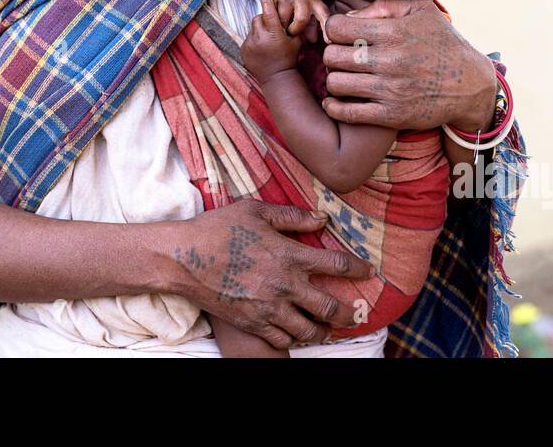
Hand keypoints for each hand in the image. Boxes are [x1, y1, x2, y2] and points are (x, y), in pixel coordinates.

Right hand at [169, 199, 376, 349]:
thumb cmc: (218, 228)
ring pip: (308, 330)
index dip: (358, 269)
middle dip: (348, 314)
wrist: (183, 258)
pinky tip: (297, 333)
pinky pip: (283, 340)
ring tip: (328, 330)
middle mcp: (284, 285)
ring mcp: (269, 308)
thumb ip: (292, 216)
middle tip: (355, 315)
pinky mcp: (253, 323)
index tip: (369, 270)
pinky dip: (295, 339)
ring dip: (324, 332)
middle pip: (329, 307)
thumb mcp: (256, 211)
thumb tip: (322, 217)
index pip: (336, 265)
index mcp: (288, 255)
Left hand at [241, 0, 303, 81]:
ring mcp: (250, 45)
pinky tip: (262, 47)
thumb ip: (296, 27)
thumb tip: (301, 14)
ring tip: (267, 38)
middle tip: (272, 26)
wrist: (277, 78)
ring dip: (259, 29)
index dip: (267, 1)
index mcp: (274, 34)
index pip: (269, 13)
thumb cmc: (290, 58)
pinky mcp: (243, 50)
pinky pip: (248, 38)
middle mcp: (260, 38)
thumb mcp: (296, 42)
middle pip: (258, 18)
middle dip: (264, 19)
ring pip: (253, 28)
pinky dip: (254, 39)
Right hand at [264, 0, 329, 39]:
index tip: (328, 41)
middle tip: (291, 31)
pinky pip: (271, 12)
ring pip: (284, 18)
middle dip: (295, 29)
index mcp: (315, 0)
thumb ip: (312, 23)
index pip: (324, 15)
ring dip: (282, 25)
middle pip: (302, 19)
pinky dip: (272, 17)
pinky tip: (274, 14)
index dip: (326, 29)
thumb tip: (313, 40)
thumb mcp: (310, 3)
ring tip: (282, 23)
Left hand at [319, 0, 496, 132]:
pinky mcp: (391, 115)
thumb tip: (349, 16)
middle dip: (331, 54)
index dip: (332, 30)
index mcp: (392, 32)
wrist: (470, 85)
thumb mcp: (421, 11)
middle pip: (331, 56)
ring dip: (334, 79)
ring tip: (343, 76)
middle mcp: (389, 60)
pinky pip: (347, 112)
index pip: (337, 28)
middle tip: (339, 57)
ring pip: (335, 83)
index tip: (339, 35)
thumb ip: (383, 6)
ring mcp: (389, 90)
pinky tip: (336, 101)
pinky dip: (334, 106)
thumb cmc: (443, 42)